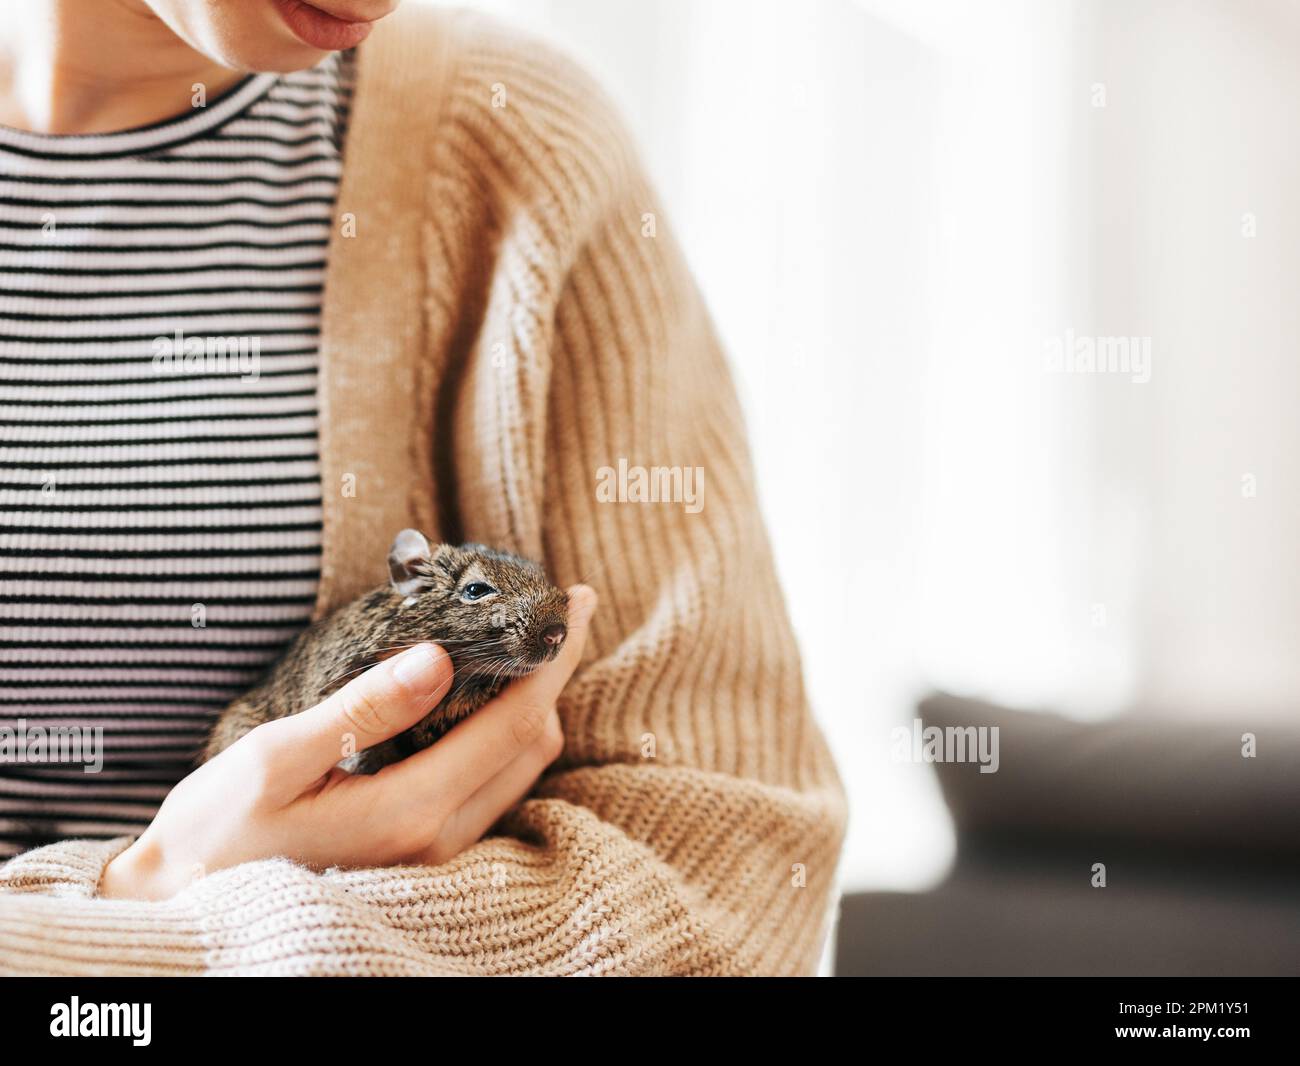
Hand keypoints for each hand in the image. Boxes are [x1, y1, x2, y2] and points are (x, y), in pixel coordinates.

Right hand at [100, 586, 597, 900]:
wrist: (185, 903)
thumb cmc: (217, 829)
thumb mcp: (277, 757)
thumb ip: (364, 708)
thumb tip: (440, 657)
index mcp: (412, 810)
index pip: (517, 719)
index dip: (555, 655)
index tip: (576, 599)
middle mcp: (440, 837)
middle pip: (533, 742)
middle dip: (552, 674)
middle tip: (548, 614)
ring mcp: (436, 852)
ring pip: (519, 768)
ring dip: (531, 704)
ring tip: (519, 647)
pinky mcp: (423, 852)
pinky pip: (492, 786)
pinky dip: (504, 736)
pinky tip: (483, 700)